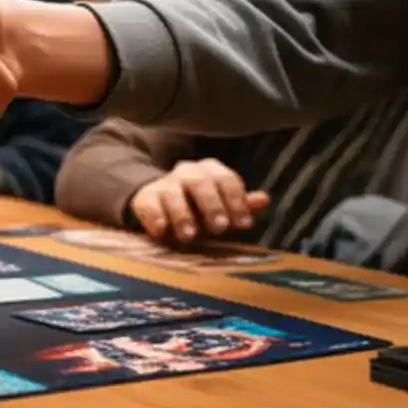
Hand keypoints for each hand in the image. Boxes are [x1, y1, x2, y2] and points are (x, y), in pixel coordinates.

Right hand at [130, 159, 269, 243]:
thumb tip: (263, 199)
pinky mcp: (144, 198)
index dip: (236, 201)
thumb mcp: (222, 208)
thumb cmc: (198, 209)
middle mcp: (187, 172)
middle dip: (212, 205)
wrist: (160, 207)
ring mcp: (164, 184)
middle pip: (200, 182)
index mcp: (210, 171)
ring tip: (189, 236)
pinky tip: (161, 231)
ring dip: (182, 214)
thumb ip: (240, 206)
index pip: (226, 179)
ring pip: (173, 192)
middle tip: (219, 228)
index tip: (243, 224)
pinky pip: (148, 204)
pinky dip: (155, 217)